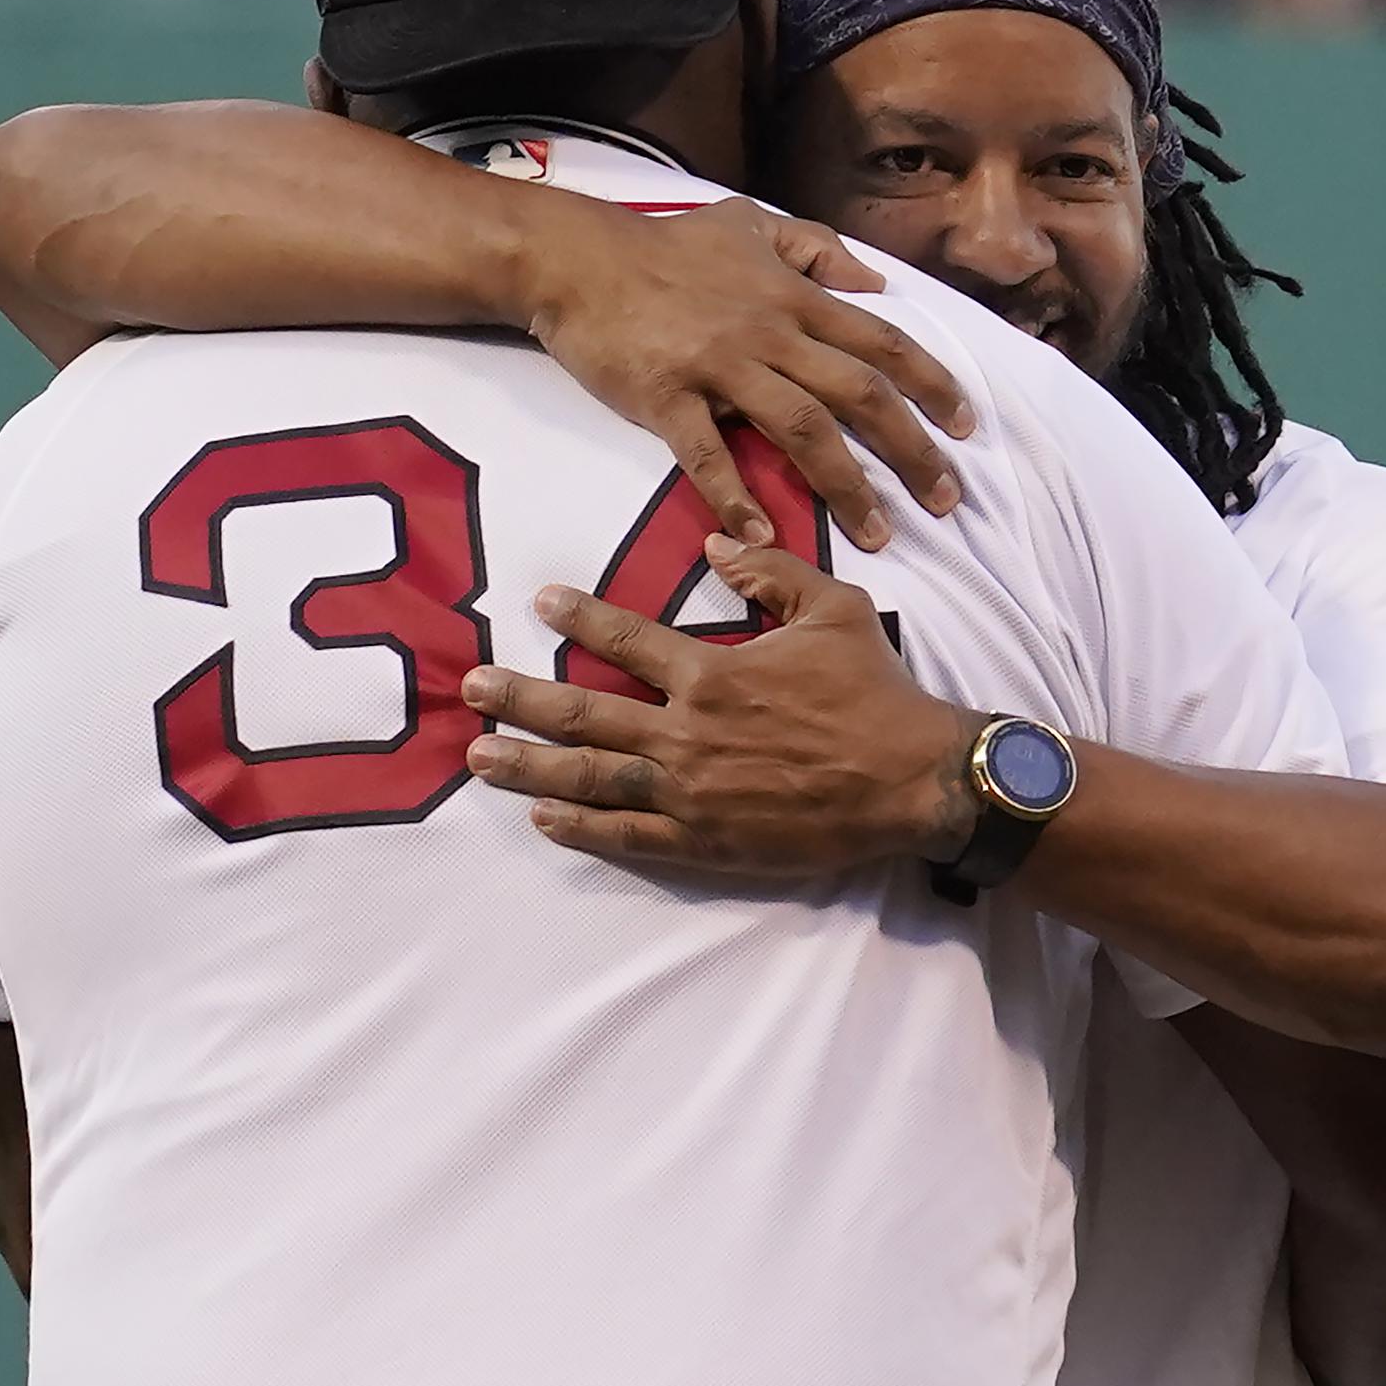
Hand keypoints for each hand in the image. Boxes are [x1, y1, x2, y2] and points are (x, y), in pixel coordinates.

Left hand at [460, 534, 982, 874]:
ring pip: (590, 777)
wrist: (914, 780)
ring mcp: (690, 793)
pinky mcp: (705, 842)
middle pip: (585, 713)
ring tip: (478, 756)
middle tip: (471, 688)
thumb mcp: (834, 608)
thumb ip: (770, 572)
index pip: (628, 639)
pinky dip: (580, 826)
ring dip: (529, 765)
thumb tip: (715, 543)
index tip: (541, 604)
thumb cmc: (875, 691)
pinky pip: (628, 835)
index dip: (581, 620)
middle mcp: (687, 733)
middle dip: (521, 699)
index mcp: (713, 674)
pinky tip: (541, 816)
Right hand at [522, 197, 973, 551]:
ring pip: (801, 429)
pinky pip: (708, 454)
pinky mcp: (666, 397)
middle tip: (944, 500)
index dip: (931, 385)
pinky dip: (736, 495)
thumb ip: (816, 249)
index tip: (966, 428)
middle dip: (910, 449)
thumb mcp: (750, 223)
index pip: (882, 342)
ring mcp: (719, 366)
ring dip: (846, 486)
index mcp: (794, 298)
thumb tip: (876, 282)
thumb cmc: (666, 246)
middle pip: (859, 394)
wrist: (578, 258)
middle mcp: (770, 332)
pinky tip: (761, 534)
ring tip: (877, 533)